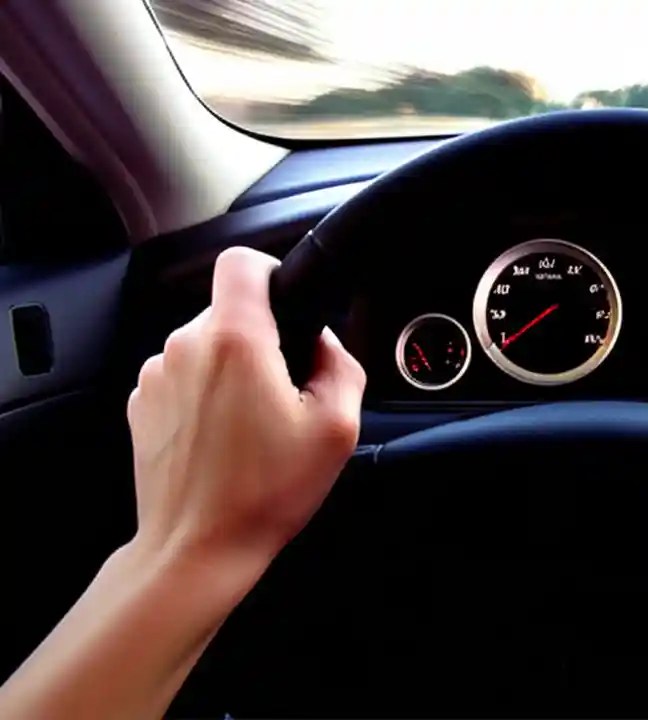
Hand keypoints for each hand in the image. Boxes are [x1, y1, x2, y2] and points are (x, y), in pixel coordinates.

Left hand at [127, 247, 365, 571]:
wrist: (198, 548)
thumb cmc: (264, 493)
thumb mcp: (337, 428)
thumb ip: (342, 365)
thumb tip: (326, 342)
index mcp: (237, 341)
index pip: (242, 262)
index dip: (270, 271)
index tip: (287, 301)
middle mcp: (187, 348)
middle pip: (230, 310)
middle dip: (262, 341)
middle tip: (285, 394)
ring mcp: (156, 376)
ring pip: (206, 346)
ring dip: (232, 371)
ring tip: (254, 426)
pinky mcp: (140, 404)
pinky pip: (183, 377)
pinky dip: (206, 396)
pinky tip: (225, 439)